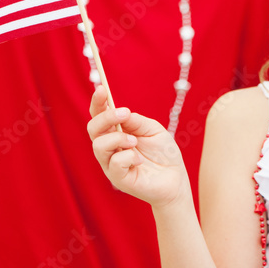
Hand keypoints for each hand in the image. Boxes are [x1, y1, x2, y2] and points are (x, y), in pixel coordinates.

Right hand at [87, 86, 190, 208]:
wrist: (175, 178)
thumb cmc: (163, 152)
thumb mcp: (152, 129)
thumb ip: (135, 121)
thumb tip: (121, 112)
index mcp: (116, 132)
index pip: (99, 116)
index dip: (97, 102)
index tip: (101, 89)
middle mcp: (109, 147)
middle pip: (93, 129)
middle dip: (106, 117)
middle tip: (124, 113)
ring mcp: (111, 164)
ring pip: (98, 146)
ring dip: (118, 138)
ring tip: (135, 141)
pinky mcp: (118, 178)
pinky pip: (114, 163)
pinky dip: (128, 157)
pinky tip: (140, 160)